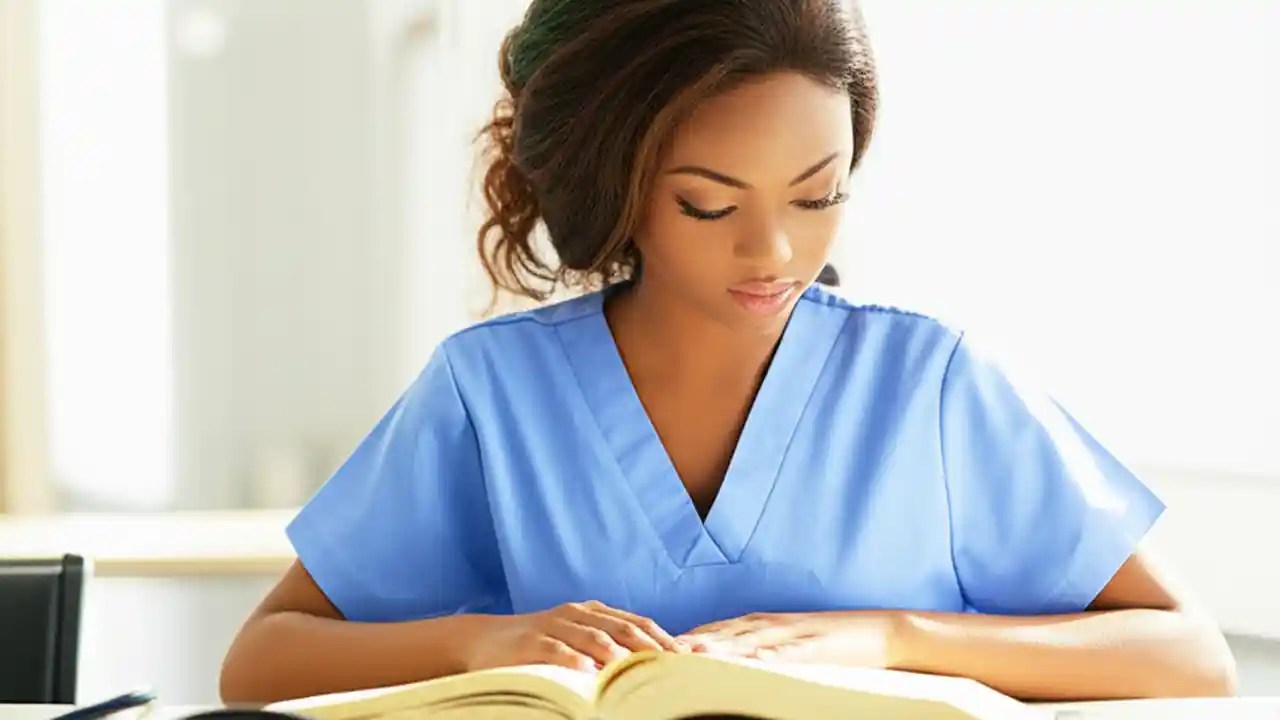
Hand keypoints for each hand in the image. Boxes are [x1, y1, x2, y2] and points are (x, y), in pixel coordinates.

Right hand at [464, 600, 688, 671]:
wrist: (483, 639)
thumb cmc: (539, 644)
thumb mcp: (576, 639)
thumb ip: (609, 646)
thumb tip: (653, 662)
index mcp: (592, 612)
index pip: (635, 622)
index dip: (661, 637)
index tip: (687, 655)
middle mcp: (576, 613)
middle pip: (620, 627)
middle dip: (648, 644)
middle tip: (671, 663)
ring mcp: (552, 625)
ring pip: (590, 636)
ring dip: (615, 652)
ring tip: (635, 667)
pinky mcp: (529, 642)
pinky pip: (555, 650)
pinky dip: (573, 660)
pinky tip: (588, 672)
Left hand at [678, 611, 903, 666]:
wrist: (881, 631)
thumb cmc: (832, 643)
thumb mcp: (787, 647)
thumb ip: (757, 652)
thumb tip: (727, 667)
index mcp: (759, 624)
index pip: (711, 631)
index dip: (682, 640)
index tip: (653, 649)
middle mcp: (768, 624)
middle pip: (720, 633)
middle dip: (688, 642)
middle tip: (658, 651)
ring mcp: (790, 633)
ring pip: (745, 640)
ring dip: (715, 646)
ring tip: (687, 654)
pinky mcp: (813, 646)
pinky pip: (785, 652)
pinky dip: (764, 655)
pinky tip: (747, 660)